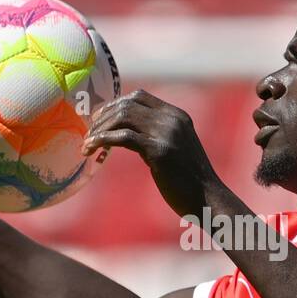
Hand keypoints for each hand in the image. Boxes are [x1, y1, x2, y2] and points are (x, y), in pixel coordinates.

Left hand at [82, 89, 221, 217]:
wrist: (209, 200)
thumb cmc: (191, 182)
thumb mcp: (177, 150)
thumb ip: (159, 136)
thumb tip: (129, 135)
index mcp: (178, 116)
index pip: (140, 97)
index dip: (116, 104)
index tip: (100, 118)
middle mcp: (172, 119)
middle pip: (128, 104)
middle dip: (103, 116)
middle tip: (89, 131)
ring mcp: (166, 133)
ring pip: (123, 117)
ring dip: (100, 129)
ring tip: (87, 143)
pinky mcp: (159, 150)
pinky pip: (122, 137)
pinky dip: (102, 140)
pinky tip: (91, 148)